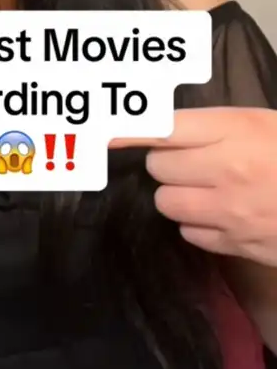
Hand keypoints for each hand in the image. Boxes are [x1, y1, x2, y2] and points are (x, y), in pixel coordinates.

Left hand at [110, 107, 276, 266]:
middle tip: (186, 161)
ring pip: (166, 203)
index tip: (111, 136)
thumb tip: (163, 129)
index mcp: (233, 132)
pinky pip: (189, 233)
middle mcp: (225, 171)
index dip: (133, 133)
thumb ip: (212, 125)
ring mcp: (229, 212)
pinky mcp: (237, 245)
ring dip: (175, 194)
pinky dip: (195, 224)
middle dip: (165, 162)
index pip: (164, 130)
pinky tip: (214, 214)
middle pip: (157, 167)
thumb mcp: (257, 123)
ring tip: (198, 188)